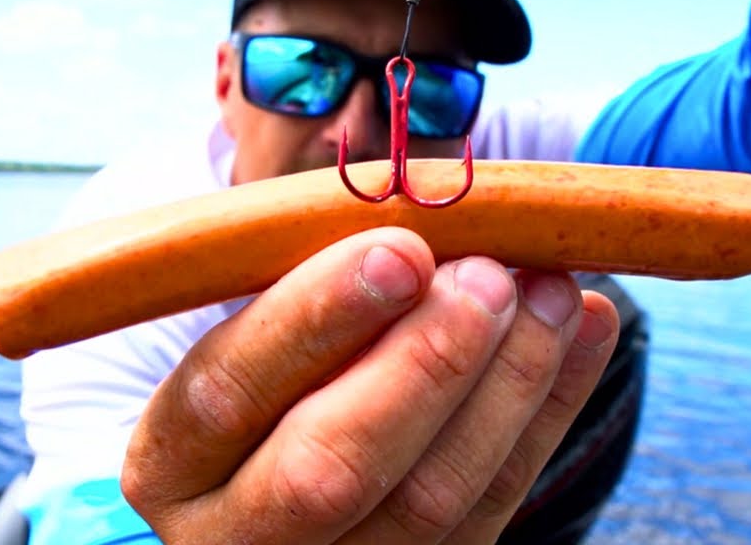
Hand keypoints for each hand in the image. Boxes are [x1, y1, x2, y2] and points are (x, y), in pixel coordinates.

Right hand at [121, 226, 619, 543]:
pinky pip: (492, 510)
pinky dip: (544, 415)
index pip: (229, 391)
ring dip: (507, 384)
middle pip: (330, 471)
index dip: (317, 317)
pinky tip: (580, 333)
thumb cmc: (267, 373)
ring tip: (551, 290)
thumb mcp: (252, 330)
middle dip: (426, 364)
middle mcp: (233, 536)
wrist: (278, 480)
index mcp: (171, 461)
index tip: (401, 250)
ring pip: (430, 503)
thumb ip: (311, 291)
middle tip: (490, 277)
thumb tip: (426, 235)